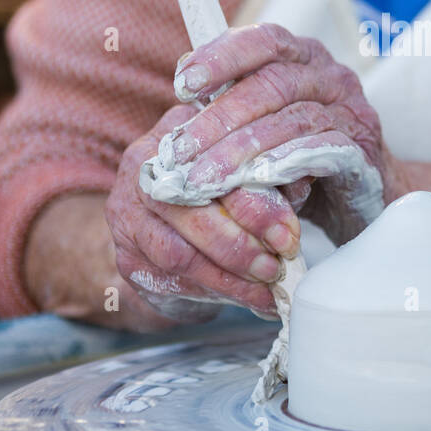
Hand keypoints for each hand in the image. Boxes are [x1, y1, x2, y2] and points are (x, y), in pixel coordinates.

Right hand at [107, 102, 304, 324]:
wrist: (174, 226)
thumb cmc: (225, 191)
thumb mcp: (252, 172)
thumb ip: (272, 174)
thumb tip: (303, 182)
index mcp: (180, 132)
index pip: (214, 167)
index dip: (254, 203)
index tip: (288, 232)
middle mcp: (144, 168)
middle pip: (190, 210)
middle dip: (241, 244)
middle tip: (277, 266)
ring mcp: (127, 212)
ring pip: (178, 253)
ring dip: (229, 276)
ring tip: (267, 288)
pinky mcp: (126, 255)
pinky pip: (171, 279)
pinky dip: (214, 292)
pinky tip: (248, 298)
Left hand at [163, 24, 409, 243]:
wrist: (365, 194)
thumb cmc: (304, 157)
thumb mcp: (263, 127)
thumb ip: (232, 112)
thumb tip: (178, 110)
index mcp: (305, 57)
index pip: (264, 40)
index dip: (221, 57)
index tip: (181, 84)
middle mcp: (331, 76)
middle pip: (272, 83)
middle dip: (219, 118)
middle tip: (179, 151)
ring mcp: (352, 110)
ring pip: (291, 119)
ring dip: (240, 149)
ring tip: (202, 178)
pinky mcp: (362, 149)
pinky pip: (321, 150)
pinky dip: (282, 164)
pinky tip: (251, 180)